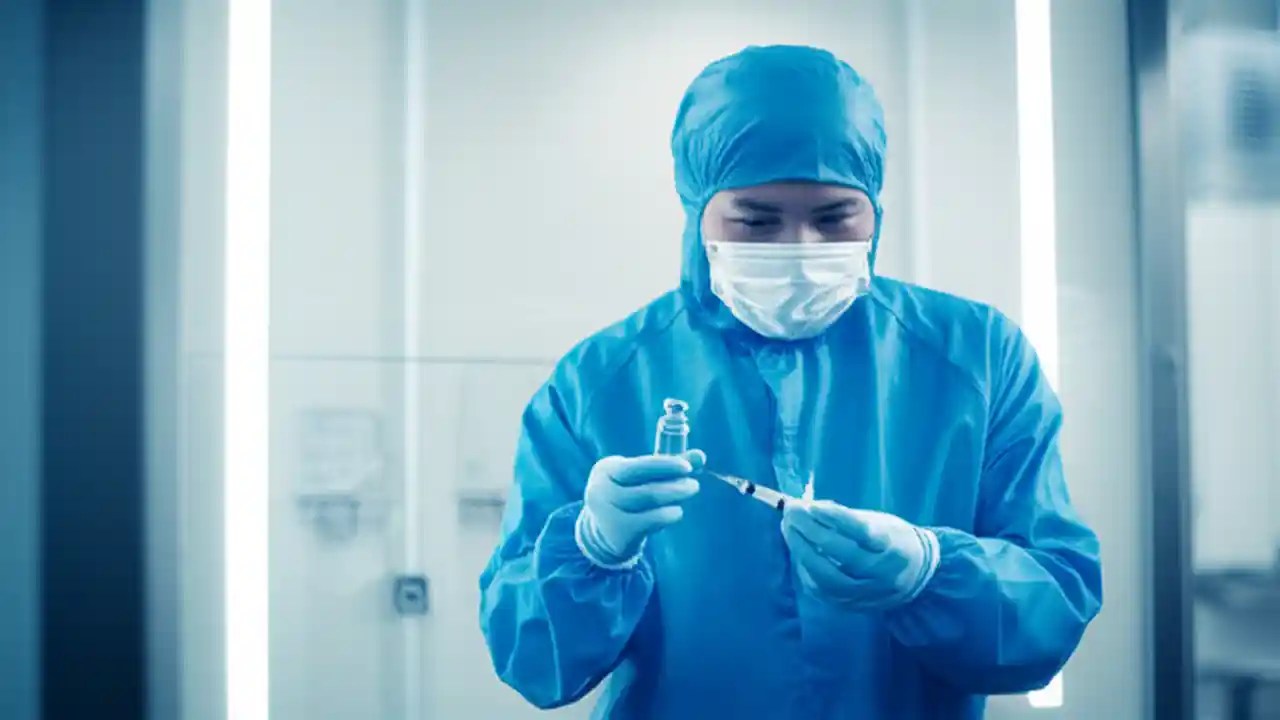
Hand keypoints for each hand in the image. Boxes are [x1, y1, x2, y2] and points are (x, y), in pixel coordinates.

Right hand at [575, 450, 705, 567]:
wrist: (604, 530)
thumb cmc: (629, 493)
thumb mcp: (642, 476)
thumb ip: (669, 465)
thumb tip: (700, 456)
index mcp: (606, 470)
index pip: (637, 467)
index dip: (664, 466)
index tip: (687, 467)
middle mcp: (602, 490)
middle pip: (644, 488)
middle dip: (674, 486)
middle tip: (694, 485)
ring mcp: (608, 514)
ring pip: (648, 504)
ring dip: (674, 498)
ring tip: (688, 492)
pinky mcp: (619, 532)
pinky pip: (649, 522)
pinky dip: (667, 515)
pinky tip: (676, 511)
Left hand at [781, 500, 938, 610]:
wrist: (917, 577)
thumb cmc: (892, 540)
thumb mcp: (879, 523)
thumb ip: (847, 518)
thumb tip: (809, 509)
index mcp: (894, 547)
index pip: (862, 532)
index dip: (834, 517)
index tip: (811, 505)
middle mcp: (883, 573)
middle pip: (843, 555)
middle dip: (811, 531)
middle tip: (791, 513)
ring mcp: (868, 594)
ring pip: (829, 578)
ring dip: (802, 551)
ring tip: (789, 530)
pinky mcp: (853, 606)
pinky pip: (823, 591)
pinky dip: (806, 570)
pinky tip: (797, 553)